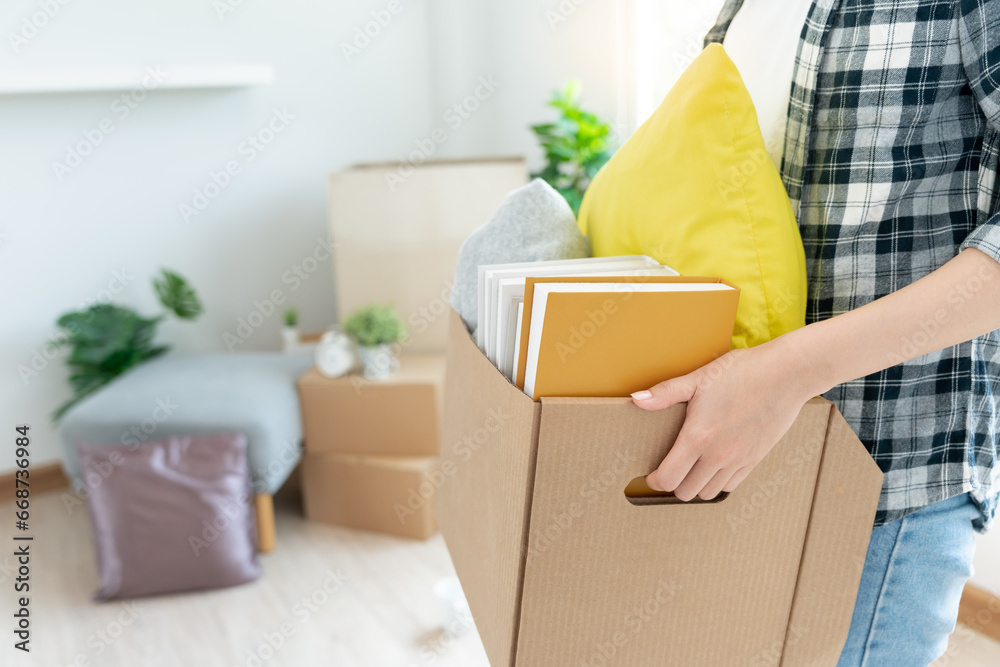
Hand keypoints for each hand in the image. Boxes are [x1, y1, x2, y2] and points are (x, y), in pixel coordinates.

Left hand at [630, 341, 812, 500]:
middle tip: (670, 467)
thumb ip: (665, 393)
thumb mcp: (699, 379)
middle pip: (686, 492)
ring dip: (696, 484)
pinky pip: (731, 485)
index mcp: (698, 437)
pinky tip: (714, 464)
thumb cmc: (741, 372)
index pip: (668, 478)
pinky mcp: (755, 459)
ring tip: (691, 467)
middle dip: (674, 483)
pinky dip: (719, 481)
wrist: (787, 374)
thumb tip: (636, 400)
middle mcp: (717, 455)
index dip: (654, 480)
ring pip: (708, 492)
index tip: (651, 472)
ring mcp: (738, 460)